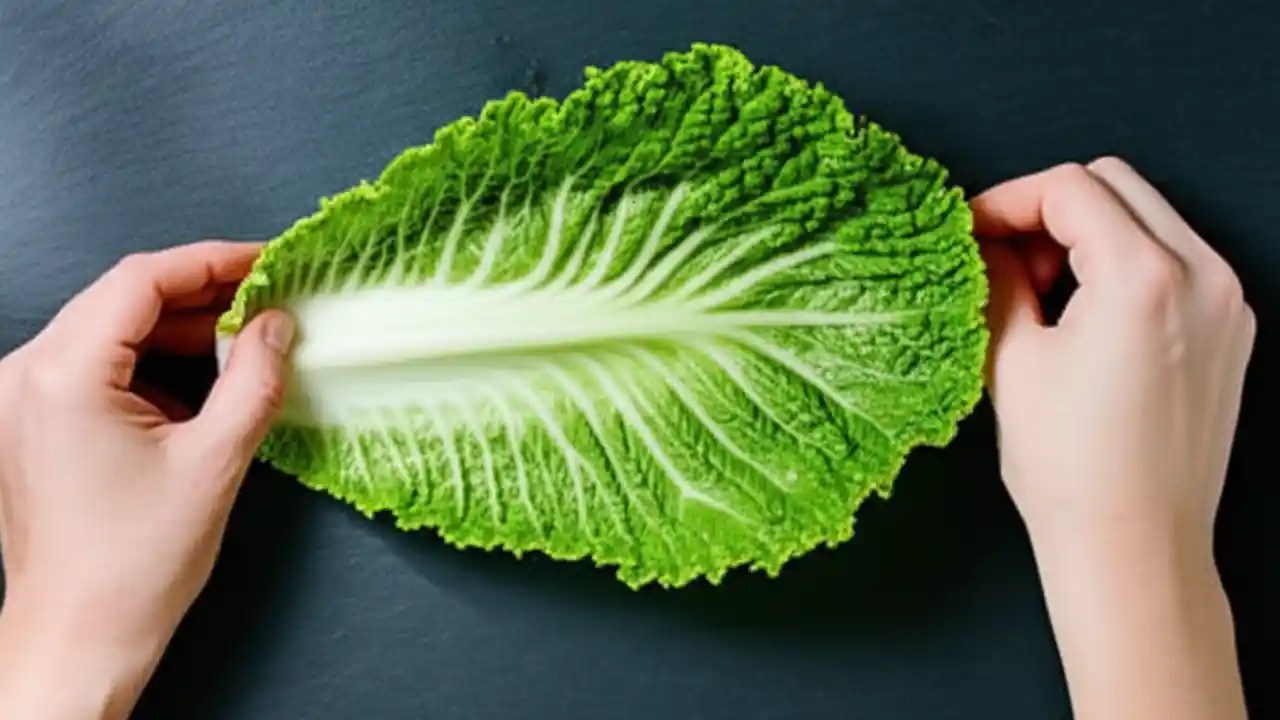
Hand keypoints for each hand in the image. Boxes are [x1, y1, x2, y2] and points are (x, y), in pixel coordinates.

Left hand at [0, 242, 293, 718]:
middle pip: (124, 298)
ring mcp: (25, 398)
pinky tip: (206, 374)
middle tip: (269, 294)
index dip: (213, 261)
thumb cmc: (135, 563)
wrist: (79, 636)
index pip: (142, 279)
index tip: (268, 261)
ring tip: (248, 333)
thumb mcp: (216, 461)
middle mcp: (29, 374)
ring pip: (113, 329)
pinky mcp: (37, 422)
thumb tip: (277, 323)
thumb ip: (254, 378)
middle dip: (202, 291)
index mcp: (64, 374)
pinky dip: (155, 359)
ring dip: (181, 326)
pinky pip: (100, 364)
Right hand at [974, 158, 1252, 718]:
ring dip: (1088, 232)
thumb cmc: (1072, 470)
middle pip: (1116, 184)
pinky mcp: (1231, 330)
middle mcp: (1201, 276)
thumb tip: (984, 243)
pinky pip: (1175, 260)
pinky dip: (1124, 262)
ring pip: (1149, 216)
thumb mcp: (1012, 362)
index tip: (971, 228)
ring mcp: (1226, 303)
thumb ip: (997, 281)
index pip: (1069, 189)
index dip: (1007, 199)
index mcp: (1143, 277)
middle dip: (1049, 207)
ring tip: (1039, 290)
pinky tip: (1082, 312)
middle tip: (1001, 254)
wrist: (1135, 547)